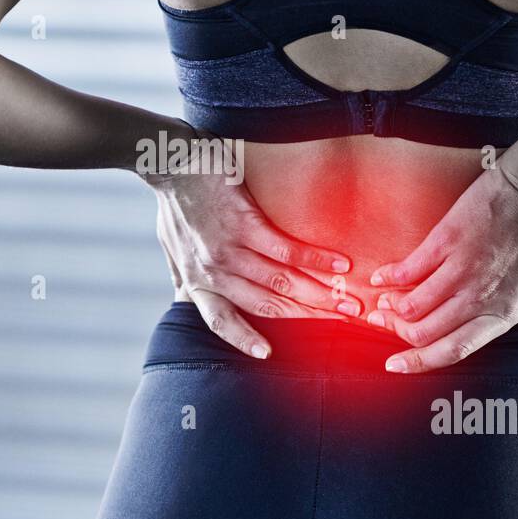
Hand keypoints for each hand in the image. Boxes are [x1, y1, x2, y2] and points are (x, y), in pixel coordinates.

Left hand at [146, 141, 359, 358]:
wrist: (169, 163)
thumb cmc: (173, 205)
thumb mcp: (170, 247)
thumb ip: (182, 275)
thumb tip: (183, 296)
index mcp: (198, 281)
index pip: (222, 320)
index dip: (245, 339)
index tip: (268, 355)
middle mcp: (215, 272)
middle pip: (267, 304)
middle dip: (309, 316)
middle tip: (343, 323)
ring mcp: (231, 249)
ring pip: (281, 282)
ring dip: (319, 294)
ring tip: (348, 302)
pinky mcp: (245, 223)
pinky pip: (286, 249)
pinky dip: (315, 258)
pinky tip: (339, 264)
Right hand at [365, 162, 517, 372]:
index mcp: (505, 312)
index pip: (454, 350)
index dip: (421, 362)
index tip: (398, 367)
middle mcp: (478, 298)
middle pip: (426, 331)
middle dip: (400, 336)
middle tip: (387, 329)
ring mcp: (459, 270)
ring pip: (413, 305)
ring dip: (392, 309)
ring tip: (382, 306)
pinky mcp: (445, 242)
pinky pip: (409, 269)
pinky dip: (390, 277)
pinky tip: (379, 278)